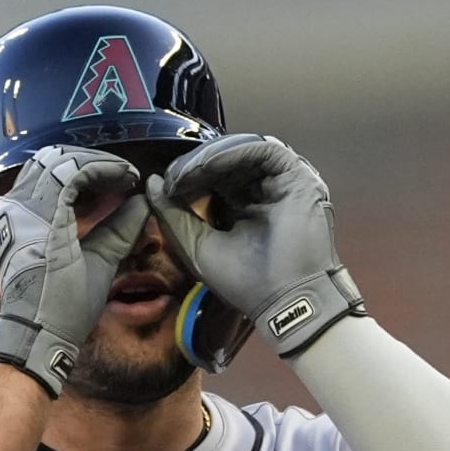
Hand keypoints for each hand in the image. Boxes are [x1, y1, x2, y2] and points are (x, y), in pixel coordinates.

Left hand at [0, 145, 149, 395]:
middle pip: (53, 160)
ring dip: (73, 170)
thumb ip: (122, 228)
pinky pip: (31, 186)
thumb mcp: (100, 266)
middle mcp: (19, 210)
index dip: (105, 167)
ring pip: (40, 169)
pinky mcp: (8, 222)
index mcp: (42, 220)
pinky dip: (57, 183)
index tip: (129, 176)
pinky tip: (81, 197)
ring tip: (103, 185)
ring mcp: (9, 214)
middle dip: (90, 163)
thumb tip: (142, 202)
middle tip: (119, 178)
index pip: (72, 169)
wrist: (32, 333)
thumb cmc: (66, 307)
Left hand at [145, 134, 364, 357]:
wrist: (284, 300)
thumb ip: (173, 216)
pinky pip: (261, 149)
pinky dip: (231, 153)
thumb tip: (153, 182)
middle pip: (226, 161)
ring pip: (241, 151)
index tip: (164, 186)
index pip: (214, 178)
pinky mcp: (296, 175)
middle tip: (171, 177)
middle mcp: (264, 190)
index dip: (188, 176)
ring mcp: (281, 181)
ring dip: (208, 159)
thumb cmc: (245, 282)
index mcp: (244, 206)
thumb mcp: (197, 246)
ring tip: (183, 174)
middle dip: (195, 165)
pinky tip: (206, 166)